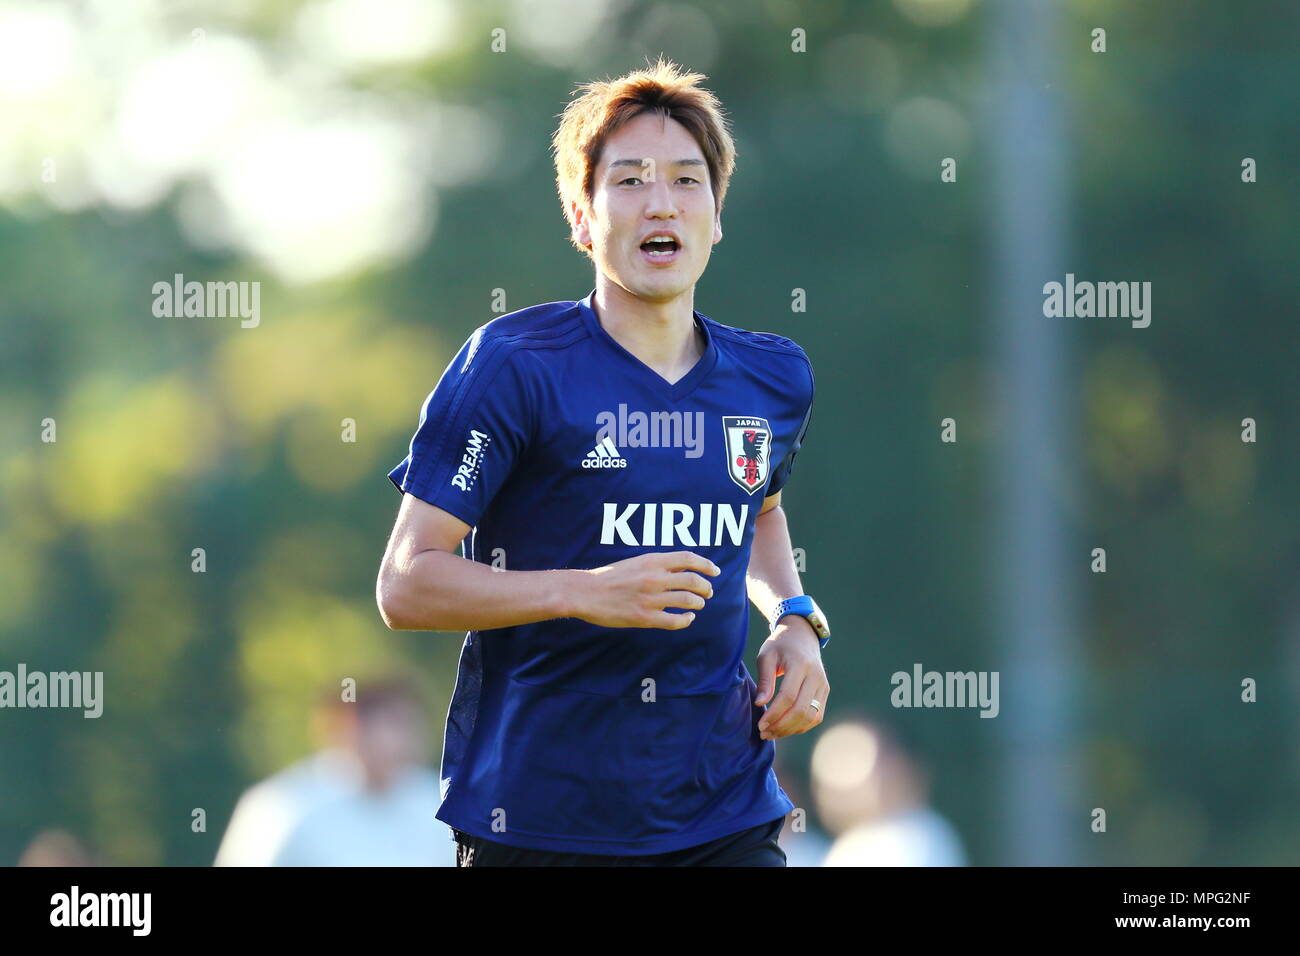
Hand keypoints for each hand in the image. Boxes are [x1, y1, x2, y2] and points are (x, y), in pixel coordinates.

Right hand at [567, 551, 720, 629]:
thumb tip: (683, 570)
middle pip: (694, 581)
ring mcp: (651, 598)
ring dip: (698, 603)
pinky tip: (688, 618)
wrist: (586, 592)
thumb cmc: (610, 577)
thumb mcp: (636, 563)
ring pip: (688, 601)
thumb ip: (658, 565)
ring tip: (698, 605)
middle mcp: (655, 578)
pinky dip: (686, 620)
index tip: (715, 571)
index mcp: (652, 561)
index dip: (706, 564)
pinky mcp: (645, 617)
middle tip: (708, 592)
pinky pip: (675, 620)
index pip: (689, 559)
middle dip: (706, 587)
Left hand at [753, 617, 827, 738]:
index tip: (760, 724)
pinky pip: (816, 716)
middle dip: (781, 726)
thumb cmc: (780, 645)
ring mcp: (823, 685)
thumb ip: (764, 680)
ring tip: (772, 733)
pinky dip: (801, 726)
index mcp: (800, 664)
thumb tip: (760, 704)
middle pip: (801, 710)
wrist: (802, 635)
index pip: (788, 696)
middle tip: (764, 733)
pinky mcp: (825, 692)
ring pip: (811, 717)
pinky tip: (785, 728)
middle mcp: (816, 676)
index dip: (774, 714)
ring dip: (791, 730)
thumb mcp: (766, 656)